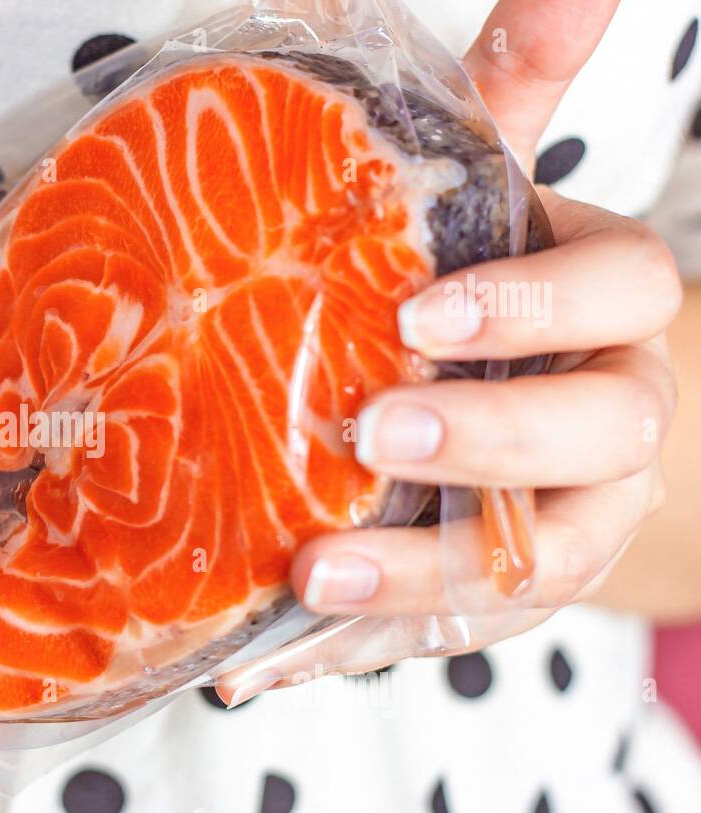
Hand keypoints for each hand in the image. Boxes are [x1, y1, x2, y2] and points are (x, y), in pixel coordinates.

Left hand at [218, 0, 678, 697]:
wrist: (526, 399)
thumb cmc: (495, 282)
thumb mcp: (498, 183)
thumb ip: (517, 87)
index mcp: (613, 311)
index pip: (614, 298)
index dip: (533, 305)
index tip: (423, 311)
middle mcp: (614, 419)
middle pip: (594, 438)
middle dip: (488, 439)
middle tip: (373, 426)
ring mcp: (568, 518)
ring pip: (530, 560)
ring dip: (420, 575)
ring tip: (308, 579)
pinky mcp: (505, 592)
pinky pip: (446, 628)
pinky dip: (356, 649)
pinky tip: (260, 663)